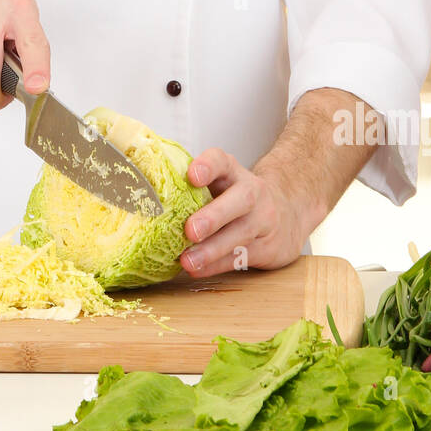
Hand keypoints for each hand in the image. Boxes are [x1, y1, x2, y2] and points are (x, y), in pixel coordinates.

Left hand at [180, 148, 306, 276]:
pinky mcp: (268, 247)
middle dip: (213, 216)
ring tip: (187, 260)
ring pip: (240, 234)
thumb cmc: (237, 199)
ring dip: (211, 250)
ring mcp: (263, 220)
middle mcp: (252, 193)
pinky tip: (198, 270)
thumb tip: (142, 197)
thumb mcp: (220, 184)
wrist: (287, 214)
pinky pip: (242, 257)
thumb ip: (191, 187)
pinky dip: (217, 265)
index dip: (208, 165)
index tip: (192, 175)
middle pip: (239, 200)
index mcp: (233, 172)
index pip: (222, 161)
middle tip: (189, 230)